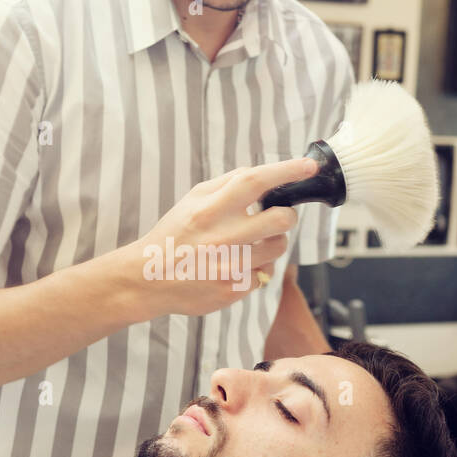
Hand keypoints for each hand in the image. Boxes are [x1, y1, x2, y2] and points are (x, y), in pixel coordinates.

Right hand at [138, 157, 317, 316]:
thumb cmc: (173, 235)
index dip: (287, 171)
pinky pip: (263, 274)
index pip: (255, 183)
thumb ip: (225, 184)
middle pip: (281, 219)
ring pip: (278, 247)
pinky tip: (233, 266)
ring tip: (249, 243)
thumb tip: (258, 173)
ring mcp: (231, 266)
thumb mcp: (191, 201)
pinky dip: (254, 268)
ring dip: (271, 242)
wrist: (148, 279)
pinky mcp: (234, 290)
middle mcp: (223, 237)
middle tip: (276, 215)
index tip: (308, 167)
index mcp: (210, 210)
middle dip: (286, 214)